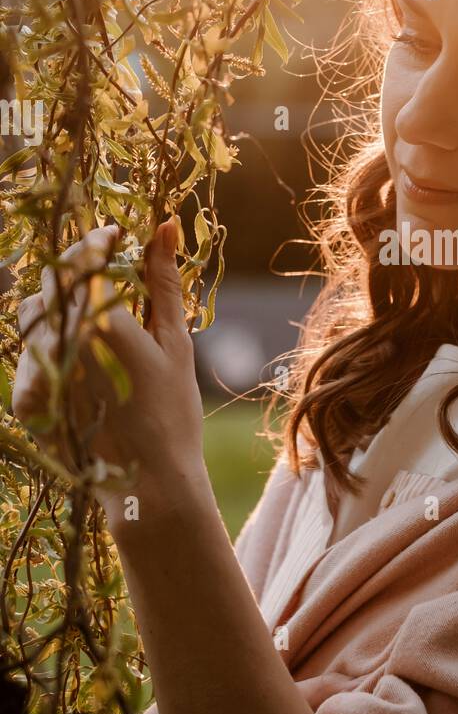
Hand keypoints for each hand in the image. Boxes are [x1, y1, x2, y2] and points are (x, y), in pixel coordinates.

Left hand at [13, 218, 210, 527]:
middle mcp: (62, 342)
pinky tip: (85, 368)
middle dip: (77, 275)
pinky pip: (30, 355)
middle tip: (107, 284)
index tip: (114, 237)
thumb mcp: (174, 343)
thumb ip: (162, 282)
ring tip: (94, 327)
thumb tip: (163, 227)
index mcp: (101, 323)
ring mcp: (39, 372)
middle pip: (52, 282)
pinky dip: (52, 349)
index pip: (82, 258)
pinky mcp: (27, 399)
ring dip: (58, 309)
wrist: (147, 486)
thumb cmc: (172, 413)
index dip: (96, 240)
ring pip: (33, 316)